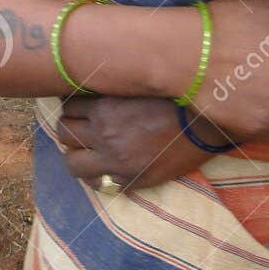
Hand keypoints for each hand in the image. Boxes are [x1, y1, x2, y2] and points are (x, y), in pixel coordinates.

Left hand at [54, 96, 229, 189]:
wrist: (204, 127)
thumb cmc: (176, 100)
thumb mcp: (140, 85)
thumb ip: (113, 89)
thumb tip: (90, 86)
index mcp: (105, 108)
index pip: (68, 105)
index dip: (73, 104)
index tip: (80, 105)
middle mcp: (105, 135)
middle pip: (64, 132)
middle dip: (70, 126)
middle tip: (82, 126)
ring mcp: (116, 162)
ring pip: (71, 162)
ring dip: (75, 153)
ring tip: (86, 149)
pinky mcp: (130, 180)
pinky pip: (96, 184)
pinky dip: (94, 175)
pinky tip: (103, 168)